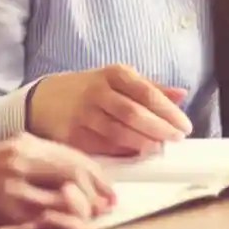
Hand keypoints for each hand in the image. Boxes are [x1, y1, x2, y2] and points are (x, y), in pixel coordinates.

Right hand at [0, 133, 114, 228]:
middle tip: (110, 206)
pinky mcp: (7, 205)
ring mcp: (14, 180)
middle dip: (99, 189)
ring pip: (69, 190)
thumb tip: (72, 193)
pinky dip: (68, 223)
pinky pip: (50, 214)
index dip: (96, 173)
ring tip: (92, 219)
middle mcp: (20, 156)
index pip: (71, 154)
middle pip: (77, 169)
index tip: (109, 191)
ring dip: (87, 208)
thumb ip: (33, 175)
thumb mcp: (1, 171)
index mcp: (20, 144)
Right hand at [29, 65, 192, 155]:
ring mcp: (83, 114)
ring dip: (142, 143)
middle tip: (176, 139)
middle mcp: (97, 91)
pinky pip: (102, 147)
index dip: (168, 111)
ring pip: (118, 132)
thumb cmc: (90, 90)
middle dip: (159, 128)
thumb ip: (150, 88)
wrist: (43, 100)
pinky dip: (121, 152)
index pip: (146, 92)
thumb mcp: (117, 80)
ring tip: (158, 148)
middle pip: (133, 113)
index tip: (185, 125)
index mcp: (113, 74)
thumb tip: (182, 95)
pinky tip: (135, 153)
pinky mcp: (72, 135)